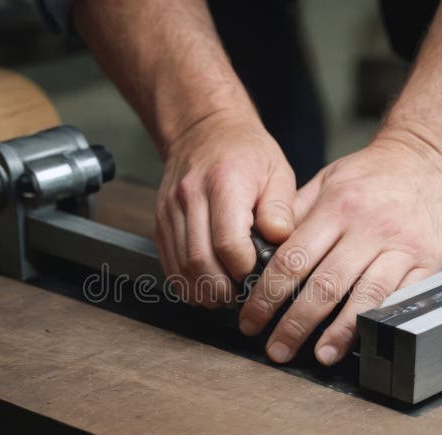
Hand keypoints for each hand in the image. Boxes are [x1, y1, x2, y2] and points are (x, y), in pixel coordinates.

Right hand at [155, 110, 296, 306]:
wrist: (204, 130)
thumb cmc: (246, 152)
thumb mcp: (278, 171)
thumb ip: (281, 208)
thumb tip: (280, 241)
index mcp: (224, 182)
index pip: (228, 242)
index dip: (244, 269)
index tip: (258, 276)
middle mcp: (190, 196)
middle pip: (199, 260)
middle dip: (222, 289)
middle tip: (242, 297)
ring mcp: (170, 209)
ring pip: (181, 266)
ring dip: (203, 290)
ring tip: (225, 296)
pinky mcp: (160, 221)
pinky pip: (168, 262)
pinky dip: (186, 282)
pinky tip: (205, 287)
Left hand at [238, 131, 441, 364]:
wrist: (431, 159)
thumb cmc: (374, 173)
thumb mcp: (327, 180)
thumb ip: (295, 213)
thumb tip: (259, 247)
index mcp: (336, 208)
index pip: (292, 259)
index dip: (267, 295)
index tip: (252, 318)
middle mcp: (368, 228)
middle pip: (324, 285)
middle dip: (294, 323)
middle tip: (276, 349)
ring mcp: (400, 247)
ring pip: (364, 297)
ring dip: (338, 332)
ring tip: (318, 356)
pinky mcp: (428, 262)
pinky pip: (401, 298)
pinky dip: (379, 321)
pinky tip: (363, 340)